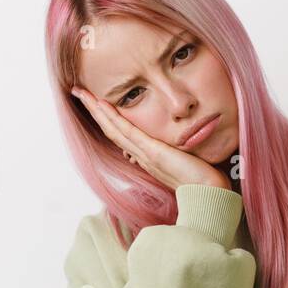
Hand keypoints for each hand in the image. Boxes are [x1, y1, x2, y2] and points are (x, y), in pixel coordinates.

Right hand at [71, 87, 231, 192]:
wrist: (209, 196)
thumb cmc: (202, 181)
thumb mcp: (184, 163)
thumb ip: (172, 155)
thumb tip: (163, 148)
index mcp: (148, 158)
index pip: (121, 135)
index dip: (106, 119)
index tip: (95, 103)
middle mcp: (142, 157)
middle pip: (112, 130)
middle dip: (94, 111)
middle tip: (78, 92)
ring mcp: (146, 155)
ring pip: (115, 130)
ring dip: (97, 111)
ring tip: (82, 94)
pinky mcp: (154, 154)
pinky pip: (129, 134)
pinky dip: (114, 120)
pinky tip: (103, 106)